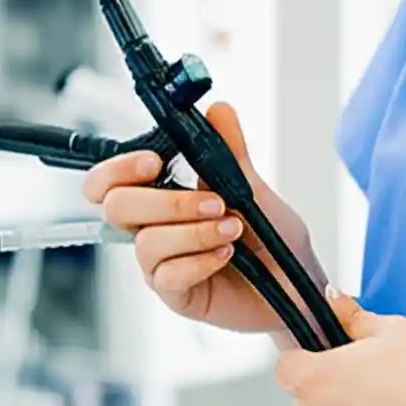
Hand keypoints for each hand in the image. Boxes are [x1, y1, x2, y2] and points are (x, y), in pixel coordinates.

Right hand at [83, 102, 321, 335]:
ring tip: (232, 230)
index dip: (118, 169)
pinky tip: (226, 254)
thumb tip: (218, 111)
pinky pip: (168, 276)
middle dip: (167, 201)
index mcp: (161, 197)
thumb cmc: (272, 238)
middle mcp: (154, 229)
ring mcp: (161, 264)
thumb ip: (231, 151)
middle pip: (117, 208)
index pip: (109, 182)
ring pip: (147, 243)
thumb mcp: (253, 188)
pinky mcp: (175, 294)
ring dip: (193, 232)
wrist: (297, 283)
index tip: (154, 162)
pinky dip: (200, 260)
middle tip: (214, 202)